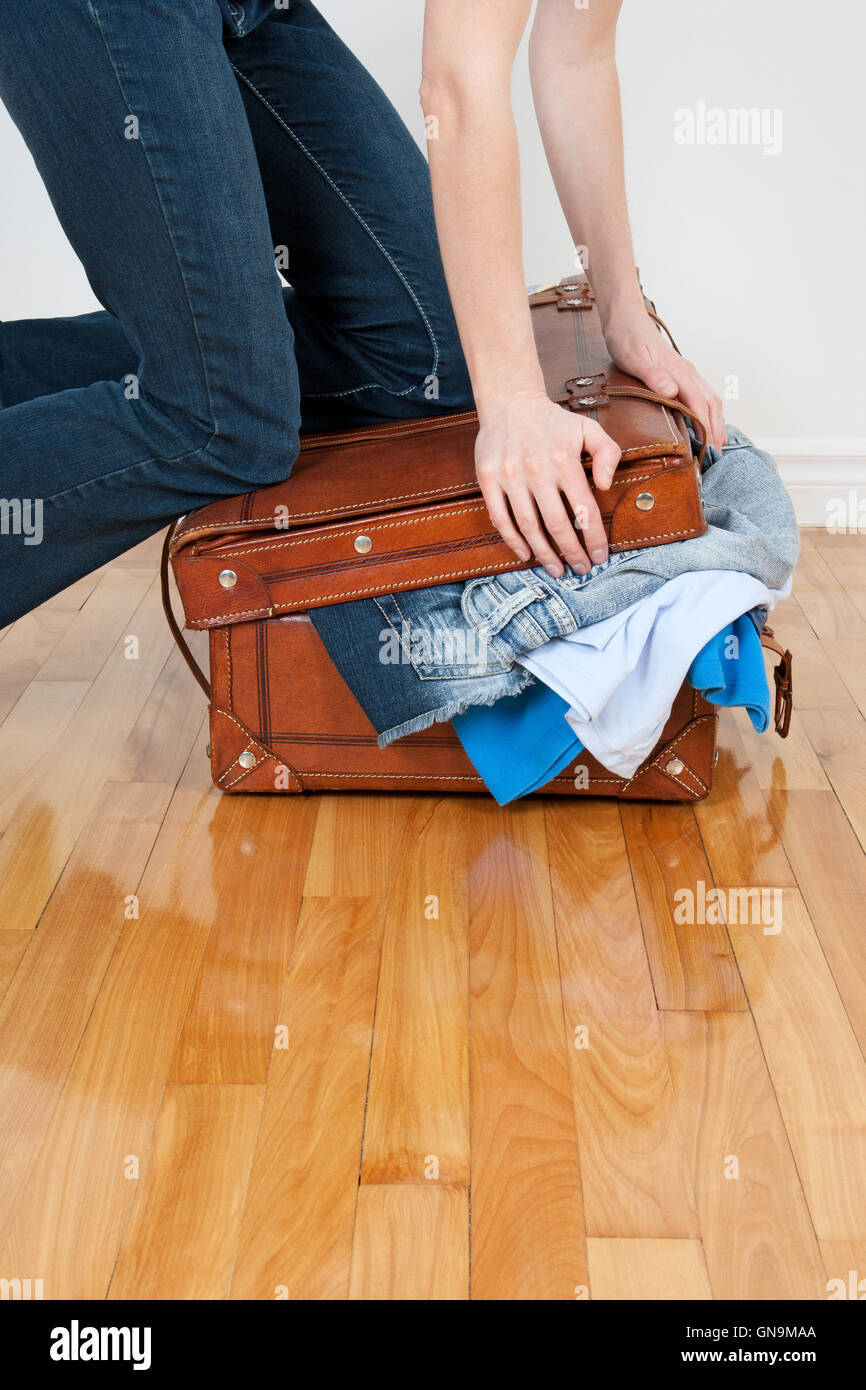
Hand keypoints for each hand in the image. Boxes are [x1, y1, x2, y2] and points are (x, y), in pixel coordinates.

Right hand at [475, 391, 621, 577]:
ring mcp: (509, 475)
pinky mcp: (488, 478)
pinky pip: (500, 517)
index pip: (584, 509)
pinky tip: (526, 554)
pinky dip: (512, 540)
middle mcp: (536, 469)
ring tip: (556, 570)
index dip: (594, 538)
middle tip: (581, 570)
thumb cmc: (554, 421)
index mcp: (564, 459)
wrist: (510, 401)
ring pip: (528, 525)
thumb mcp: (588, 428)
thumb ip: (607, 453)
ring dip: (544, 553)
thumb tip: (606, 486)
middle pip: (557, 523)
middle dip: (572, 552)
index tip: (600, 556)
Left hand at [603, 308, 726, 448]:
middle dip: (717, 429)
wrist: (625, 318)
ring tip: (716, 442)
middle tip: (717, 453)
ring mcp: (686, 372)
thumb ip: (653, 376)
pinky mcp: (680, 373)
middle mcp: (688, 372)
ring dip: (716, 420)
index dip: (706, 429)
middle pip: (712, 404)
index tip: (709, 449)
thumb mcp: (635, 359)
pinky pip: (702, 394)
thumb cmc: (627, 338)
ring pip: (710, 398)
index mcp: (679, 372)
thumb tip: (672, 392)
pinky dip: (708, 410)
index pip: (700, 406)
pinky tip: (704, 420)